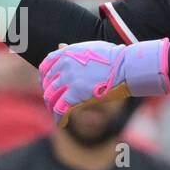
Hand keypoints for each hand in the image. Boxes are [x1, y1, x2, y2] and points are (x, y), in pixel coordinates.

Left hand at [38, 39, 169, 125]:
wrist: (126, 66)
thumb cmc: (112, 57)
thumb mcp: (88, 47)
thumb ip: (71, 49)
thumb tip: (59, 45)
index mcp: (66, 53)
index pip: (46, 66)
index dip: (43, 77)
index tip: (46, 84)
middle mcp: (63, 66)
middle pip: (47, 83)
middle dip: (49, 94)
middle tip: (53, 102)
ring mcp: (68, 81)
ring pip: (50, 97)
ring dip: (52, 107)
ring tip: (57, 114)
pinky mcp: (75, 95)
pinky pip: (60, 109)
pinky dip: (59, 118)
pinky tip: (62, 123)